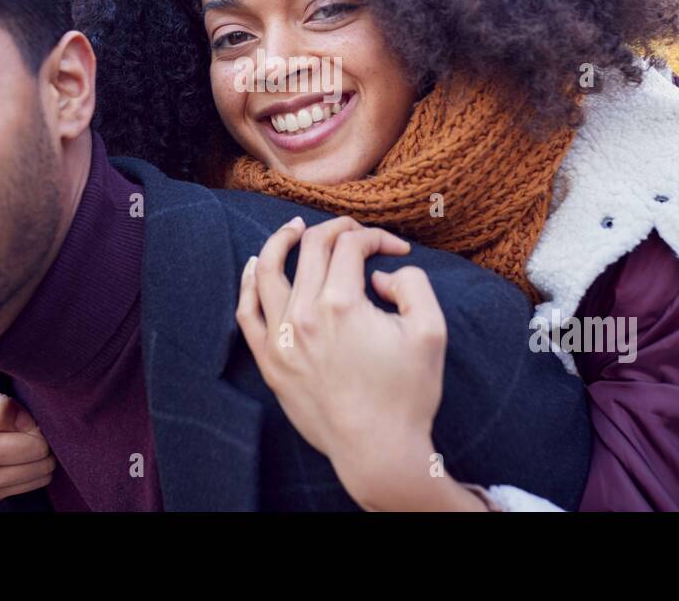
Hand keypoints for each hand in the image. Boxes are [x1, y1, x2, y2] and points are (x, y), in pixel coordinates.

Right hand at [0, 371, 55, 506]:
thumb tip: (25, 423)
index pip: (36, 447)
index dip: (34, 425)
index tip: (17, 414)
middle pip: (41, 465)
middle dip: (36, 441)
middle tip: (15, 425)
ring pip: (39, 477)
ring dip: (32, 455)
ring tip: (9, 437)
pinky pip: (29, 485)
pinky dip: (25, 466)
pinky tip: (6, 451)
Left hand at [236, 215, 472, 509]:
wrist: (378, 451)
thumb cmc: (408, 394)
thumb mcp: (431, 331)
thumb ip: (412, 285)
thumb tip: (378, 275)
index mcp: (343, 304)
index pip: (352, 245)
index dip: (377, 237)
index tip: (396, 250)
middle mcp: (304, 315)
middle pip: (313, 248)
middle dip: (339, 230)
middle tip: (355, 232)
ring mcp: (281, 338)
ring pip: (269, 270)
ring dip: (282, 240)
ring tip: (294, 228)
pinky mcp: (269, 361)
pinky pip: (247, 311)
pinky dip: (248, 282)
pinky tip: (258, 265)